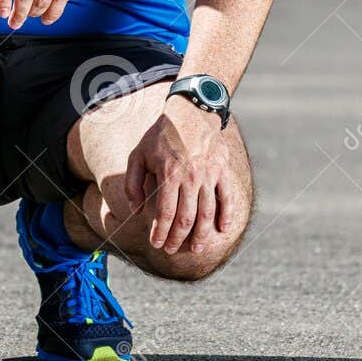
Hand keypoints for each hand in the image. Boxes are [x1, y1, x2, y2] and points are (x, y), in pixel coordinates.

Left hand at [125, 96, 235, 254]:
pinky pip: (228, 197)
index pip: (165, 213)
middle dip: (177, 238)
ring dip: (201, 234)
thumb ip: (133, 184)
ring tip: (196, 248)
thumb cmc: (161, 134)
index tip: (156, 244)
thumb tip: (136, 211)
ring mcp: (210, 174)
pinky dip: (227, 215)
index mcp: (169, 174)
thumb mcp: (138, 154)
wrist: (191, 110)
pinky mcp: (223, 169)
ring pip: (207, 212)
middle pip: (186, 218)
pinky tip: (222, 229)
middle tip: (171, 250)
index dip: (160, 232)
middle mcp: (191, 176)